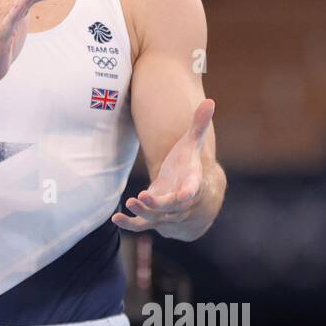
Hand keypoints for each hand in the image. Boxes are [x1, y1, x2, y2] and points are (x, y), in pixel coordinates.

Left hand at [113, 99, 214, 237]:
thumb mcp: (192, 144)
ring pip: (156, 218)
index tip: (184, 194)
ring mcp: (167, 213)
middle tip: (142, 197)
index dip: (188, 192)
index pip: (192, 189)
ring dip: (143, 213)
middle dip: (158, 204)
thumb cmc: (187, 164)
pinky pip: (142, 225)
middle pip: (172, 207)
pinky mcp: (154, 219)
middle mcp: (181, 202)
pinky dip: (129, 224)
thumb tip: (210, 101)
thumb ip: (198, 125)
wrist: (188, 192)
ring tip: (130, 203)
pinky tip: (116, 218)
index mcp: (192, 183)